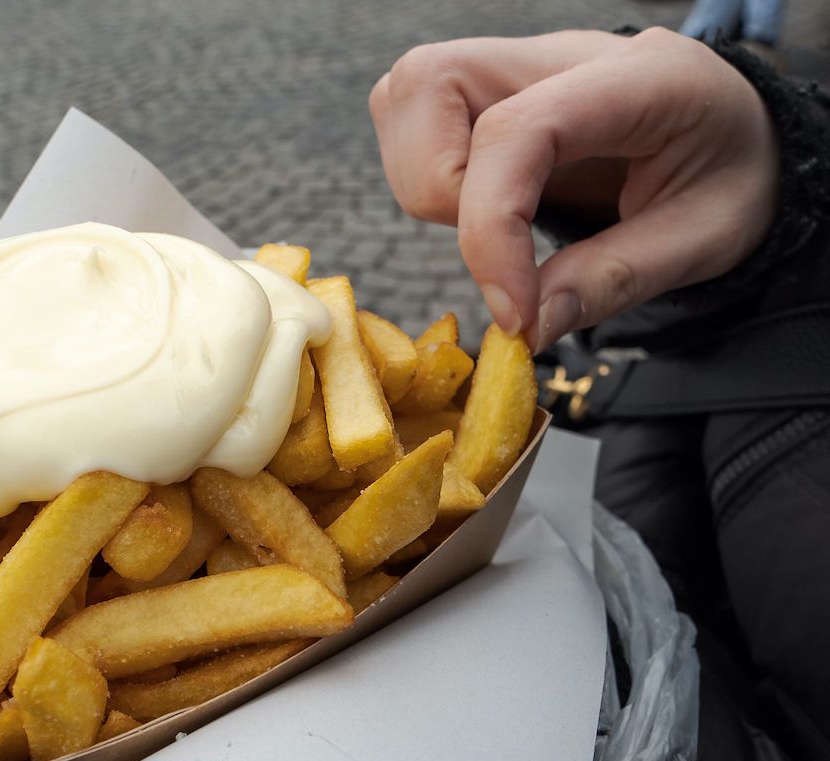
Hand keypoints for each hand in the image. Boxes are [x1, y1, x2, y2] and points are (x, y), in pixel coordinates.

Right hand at [369, 28, 778, 351]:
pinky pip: (410, 119)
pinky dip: (425, 178)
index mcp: (635, 77)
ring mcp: (512, 63)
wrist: (735, 134)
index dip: (492, 228)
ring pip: (405, 99)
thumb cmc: (729, 176)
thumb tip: (527, 328)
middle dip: (439, 190)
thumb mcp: (704, 239)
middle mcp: (557, 53)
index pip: (518, 129)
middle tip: (501, 253)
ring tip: (500, 229)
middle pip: (430, 84)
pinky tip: (486, 206)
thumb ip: (614, 279)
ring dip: (426, 185)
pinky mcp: (482, 88)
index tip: (513, 312)